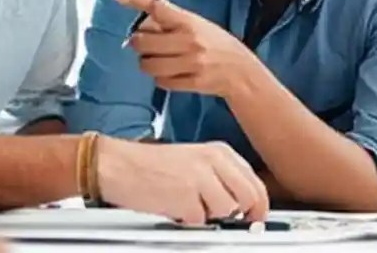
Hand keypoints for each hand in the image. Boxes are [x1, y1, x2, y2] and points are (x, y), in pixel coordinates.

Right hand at [97, 137, 269, 223]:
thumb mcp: (195, 162)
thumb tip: (244, 206)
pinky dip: (189, 221)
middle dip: (242, 216)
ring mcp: (201, 178)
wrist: (118, 165)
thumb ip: (222, 179)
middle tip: (230, 224)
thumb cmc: (152, 166)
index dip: (258, 207)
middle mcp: (214, 161)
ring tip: (190, 208)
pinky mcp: (186, 196)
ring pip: (227, 211)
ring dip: (211, 218)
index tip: (254, 219)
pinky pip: (201, 220)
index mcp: (220, 151)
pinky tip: (175, 209)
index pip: (255, 183)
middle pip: (249, 198)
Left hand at [116, 0, 259, 99]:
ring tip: (157, 61)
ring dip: (146, 63)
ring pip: (148, 64)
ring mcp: (191, 63)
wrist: (241, 71)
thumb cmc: (216, 44)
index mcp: (190, 22)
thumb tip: (141, 27)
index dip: (136, 0)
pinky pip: (161, 81)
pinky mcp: (192, 82)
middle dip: (138, 43)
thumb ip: (173, 24)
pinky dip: (160, 78)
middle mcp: (189, 41)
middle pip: (143, 41)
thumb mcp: (198, 25)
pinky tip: (170, 73)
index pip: (158, 8)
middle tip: (143, 44)